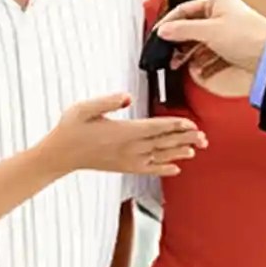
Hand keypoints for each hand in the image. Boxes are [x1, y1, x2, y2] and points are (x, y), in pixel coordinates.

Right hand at [37, 93, 207, 175]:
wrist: (61, 155)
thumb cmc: (71, 128)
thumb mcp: (84, 108)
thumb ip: (107, 100)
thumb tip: (127, 96)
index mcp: (123, 131)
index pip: (156, 128)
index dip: (176, 125)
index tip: (192, 123)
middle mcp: (129, 148)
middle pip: (163, 142)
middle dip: (185, 139)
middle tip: (204, 136)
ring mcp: (128, 160)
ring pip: (160, 156)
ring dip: (180, 152)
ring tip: (197, 149)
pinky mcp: (124, 168)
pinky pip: (150, 170)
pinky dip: (165, 169)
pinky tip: (176, 168)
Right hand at [154, 0, 265, 73]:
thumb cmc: (248, 36)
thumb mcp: (209, 31)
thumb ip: (183, 30)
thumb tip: (163, 31)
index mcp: (217, 3)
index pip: (184, 10)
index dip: (169, 23)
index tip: (158, 36)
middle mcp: (222, 17)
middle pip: (191, 28)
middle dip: (178, 42)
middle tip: (167, 54)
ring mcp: (227, 34)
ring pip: (200, 44)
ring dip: (188, 55)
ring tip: (178, 64)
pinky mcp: (232, 51)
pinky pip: (211, 57)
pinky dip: (202, 64)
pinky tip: (198, 71)